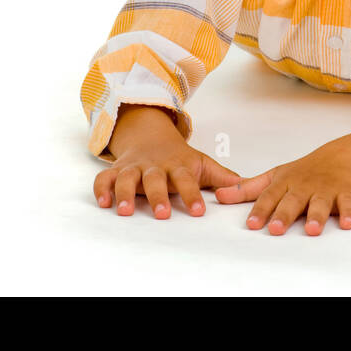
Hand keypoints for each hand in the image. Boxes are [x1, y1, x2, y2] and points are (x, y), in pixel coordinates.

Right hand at [93, 107, 243, 219]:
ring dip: (125, 193)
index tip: (198, 212)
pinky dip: (102, 189)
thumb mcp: (201, 163)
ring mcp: (135, 167)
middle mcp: (155, 166)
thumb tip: (249, 188)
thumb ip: (223, 178)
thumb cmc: (179, 158)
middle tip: (162, 215)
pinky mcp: (117, 170)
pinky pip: (105, 177)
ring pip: (127, 178)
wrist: (150, 135)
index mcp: (178, 165)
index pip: (186, 179)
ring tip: (125, 212)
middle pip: (155, 180)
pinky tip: (104, 204)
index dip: (192, 194)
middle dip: (158, 196)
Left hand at [215, 140, 350, 234]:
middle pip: (293, 201)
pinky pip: (349, 204)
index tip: (252, 224)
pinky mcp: (347, 192)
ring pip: (321, 203)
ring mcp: (327, 189)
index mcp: (286, 182)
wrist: (345, 156)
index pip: (270, 196)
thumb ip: (248, 189)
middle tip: (276, 230)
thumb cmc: (307, 170)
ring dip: (317, 216)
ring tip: (311, 230)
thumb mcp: (276, 176)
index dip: (261, 210)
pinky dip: (349, 213)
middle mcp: (304, 186)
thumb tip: (219, 195)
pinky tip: (347, 224)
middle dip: (284, 215)